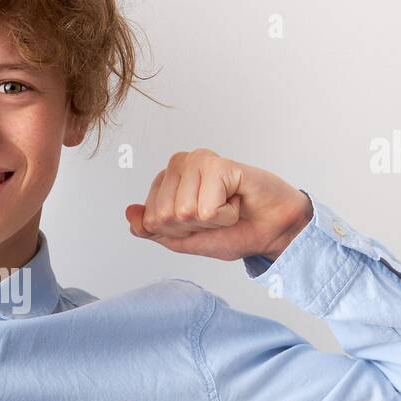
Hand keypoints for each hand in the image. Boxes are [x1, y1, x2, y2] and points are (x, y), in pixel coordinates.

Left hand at [125, 148, 312, 261]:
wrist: (270, 231)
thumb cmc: (232, 231)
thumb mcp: (182, 240)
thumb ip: (152, 229)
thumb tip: (129, 213)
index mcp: (166, 180)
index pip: (150, 220)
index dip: (178, 232)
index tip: (201, 222)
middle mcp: (178, 164)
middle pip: (164, 217)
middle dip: (193, 227)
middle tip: (217, 214)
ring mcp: (197, 160)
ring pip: (183, 213)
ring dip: (211, 220)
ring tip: (227, 206)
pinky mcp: (218, 164)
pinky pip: (206, 209)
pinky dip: (225, 215)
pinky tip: (236, 200)